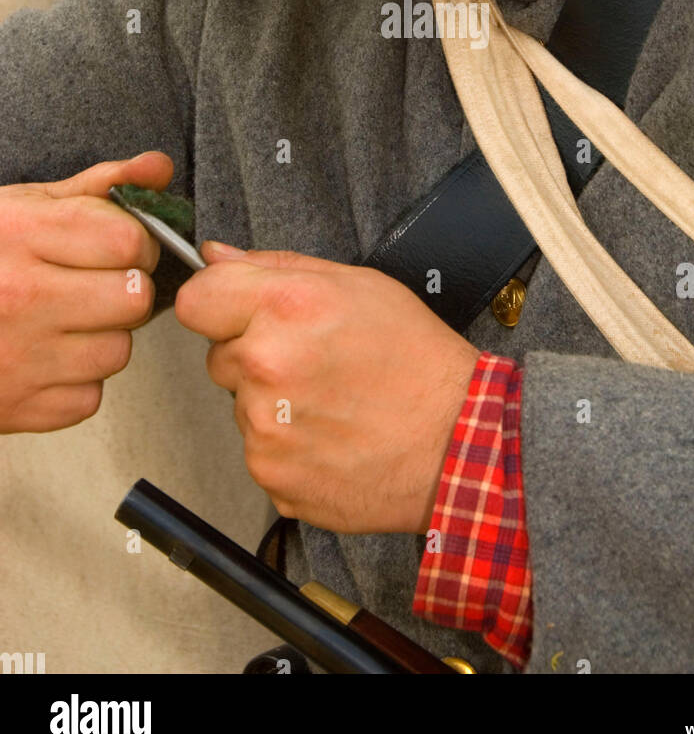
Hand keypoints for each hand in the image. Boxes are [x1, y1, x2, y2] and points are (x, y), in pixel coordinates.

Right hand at [0, 151, 171, 432]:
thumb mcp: (21, 207)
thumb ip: (98, 186)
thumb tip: (158, 168)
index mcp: (19, 234)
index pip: (128, 242)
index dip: (135, 242)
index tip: (117, 246)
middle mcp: (18, 295)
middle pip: (134, 298)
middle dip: (125, 289)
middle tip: (94, 284)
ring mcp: (17, 357)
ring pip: (118, 351)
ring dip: (101, 337)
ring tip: (62, 320)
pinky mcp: (18, 406)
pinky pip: (88, 397)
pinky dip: (74, 381)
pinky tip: (43, 356)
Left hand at [175, 244, 480, 533]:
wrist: (457, 441)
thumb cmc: (417, 358)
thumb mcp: (360, 285)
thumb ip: (277, 266)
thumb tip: (216, 255)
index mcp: (284, 309)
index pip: (196, 300)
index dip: (219, 304)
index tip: (239, 313)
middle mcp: (266, 368)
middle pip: (219, 357)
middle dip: (254, 355)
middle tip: (313, 361)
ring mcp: (265, 431)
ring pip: (241, 407)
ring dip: (272, 404)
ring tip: (332, 402)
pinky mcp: (273, 478)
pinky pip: (260, 452)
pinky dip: (288, 447)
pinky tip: (333, 435)